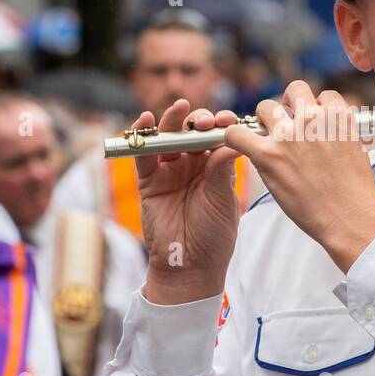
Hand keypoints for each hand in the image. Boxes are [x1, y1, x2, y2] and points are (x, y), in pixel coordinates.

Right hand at [135, 99, 240, 304]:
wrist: (190, 266)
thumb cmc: (214, 235)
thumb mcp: (223, 199)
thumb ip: (221, 169)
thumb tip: (233, 139)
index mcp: (215, 167)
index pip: (218, 137)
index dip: (222, 125)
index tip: (229, 120)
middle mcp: (192, 165)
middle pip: (192, 132)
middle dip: (199, 120)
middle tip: (205, 120)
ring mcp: (169, 171)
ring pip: (168, 137)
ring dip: (172, 120)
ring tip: (180, 109)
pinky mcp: (148, 181)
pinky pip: (142, 154)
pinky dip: (141, 136)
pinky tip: (146, 120)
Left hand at [225, 80, 374, 273]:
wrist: (350, 218)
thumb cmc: (355, 191)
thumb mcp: (357, 149)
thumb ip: (340, 131)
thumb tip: (328, 126)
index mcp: (338, 116)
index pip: (323, 95)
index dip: (315, 108)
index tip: (311, 122)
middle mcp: (313, 119)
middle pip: (294, 91)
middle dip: (289, 105)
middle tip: (286, 123)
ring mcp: (289, 136)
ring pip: (265, 107)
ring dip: (265, 120)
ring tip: (268, 138)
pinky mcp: (268, 156)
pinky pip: (237, 133)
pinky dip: (235, 137)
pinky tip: (241, 145)